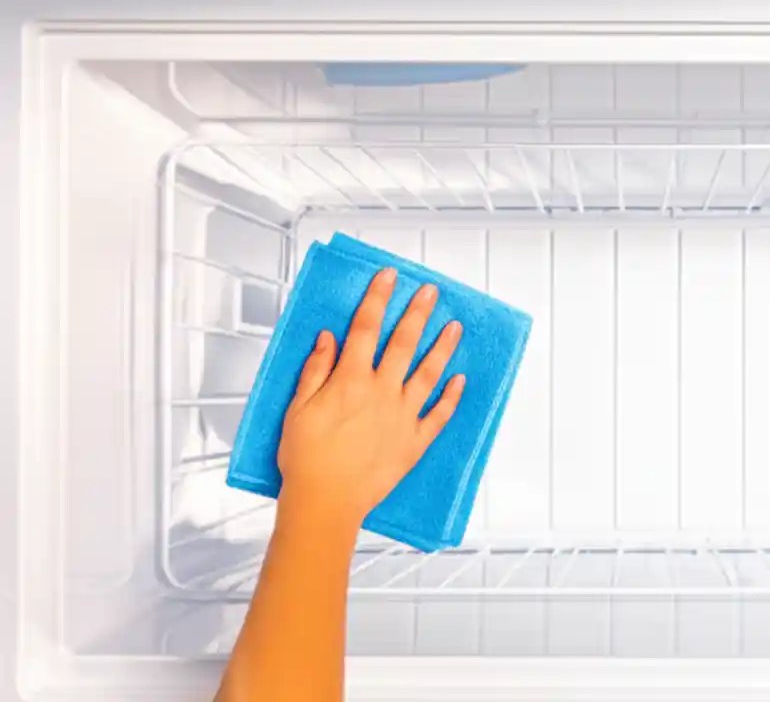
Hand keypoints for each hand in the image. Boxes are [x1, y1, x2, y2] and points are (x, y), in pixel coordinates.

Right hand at [276, 267, 464, 531]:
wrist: (325, 502)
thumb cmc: (306, 458)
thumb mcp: (298, 408)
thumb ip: (316, 369)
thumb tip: (328, 338)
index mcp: (351, 380)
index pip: (366, 328)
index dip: (378, 299)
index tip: (389, 277)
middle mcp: (382, 392)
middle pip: (403, 343)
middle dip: (417, 313)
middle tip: (430, 292)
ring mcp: (403, 416)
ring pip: (428, 373)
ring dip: (443, 348)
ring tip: (455, 327)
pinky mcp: (414, 442)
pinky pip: (439, 415)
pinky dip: (451, 397)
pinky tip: (461, 380)